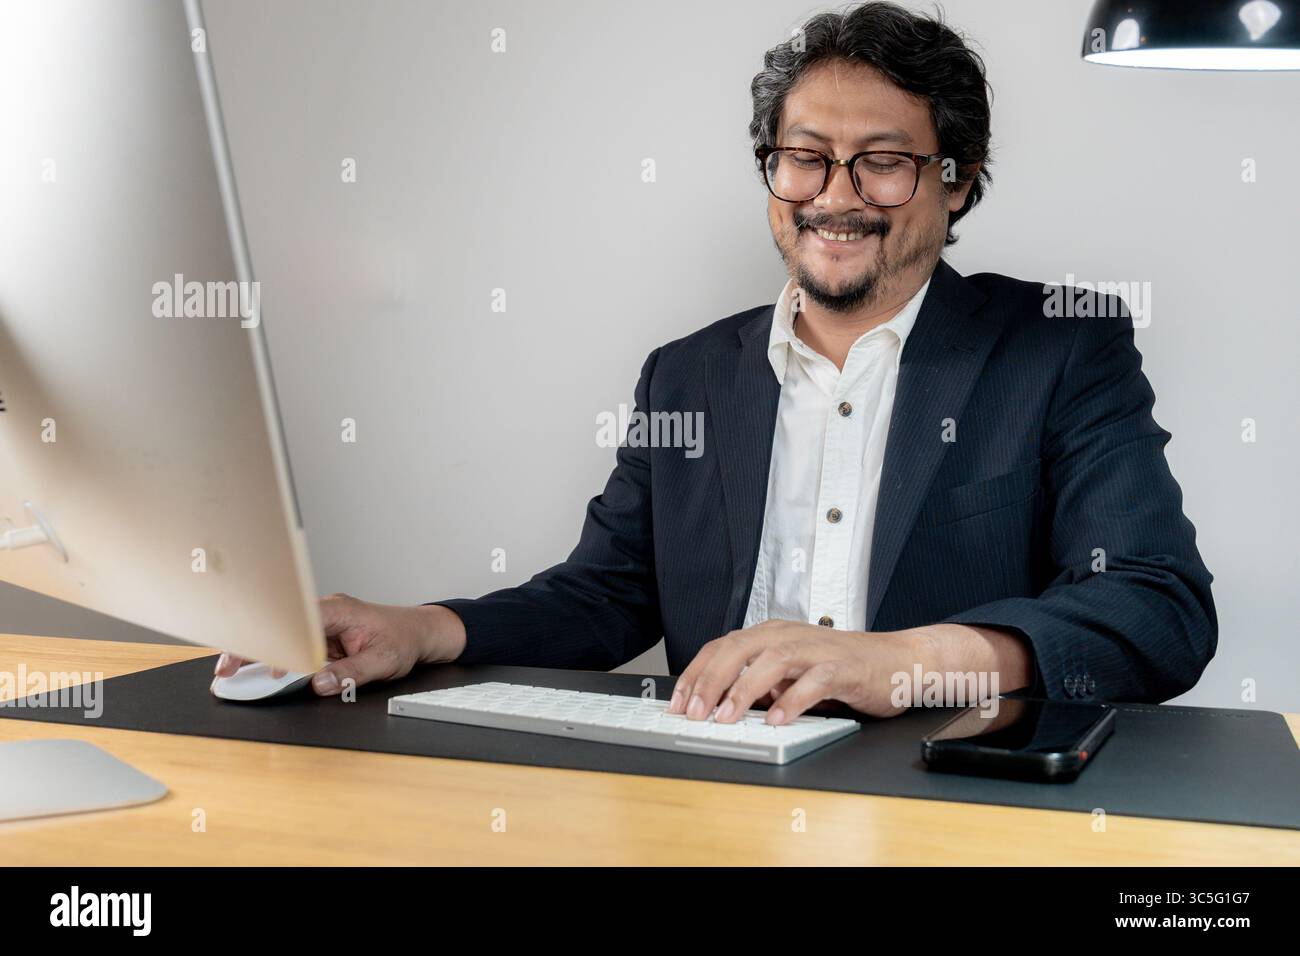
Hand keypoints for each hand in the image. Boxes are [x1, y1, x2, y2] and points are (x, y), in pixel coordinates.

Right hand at [212, 594, 466, 695]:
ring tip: (232, 671)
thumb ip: (351, 673)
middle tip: (224, 669)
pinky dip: (279, 658)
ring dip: (263, 654)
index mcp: (338, 611)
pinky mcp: (324, 636)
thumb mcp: (383, 660)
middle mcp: (326, 613)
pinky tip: (264, 671)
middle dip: (252, 646)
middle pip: (282, 627)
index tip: (247, 654)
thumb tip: (320, 684)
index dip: (268, 639)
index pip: (294, 621)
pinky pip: (297, 646)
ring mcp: (324, 625)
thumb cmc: (404, 638)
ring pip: (286, 637)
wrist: (420, 632)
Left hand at [667, 619, 920, 723]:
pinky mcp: (841, 667)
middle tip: (694, 713)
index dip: (696, 674)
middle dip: (711, 682)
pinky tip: (777, 720)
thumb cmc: (841, 668)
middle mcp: (788, 636)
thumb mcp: (790, 672)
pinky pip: (812, 682)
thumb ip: (759, 683)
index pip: (722, 648)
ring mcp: (815, 649)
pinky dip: (791, 701)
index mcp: (770, 634)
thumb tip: (719, 705)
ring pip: (770, 661)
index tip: (678, 703)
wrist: (896, 661)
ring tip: (726, 718)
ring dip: (744, 691)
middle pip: (738, 651)